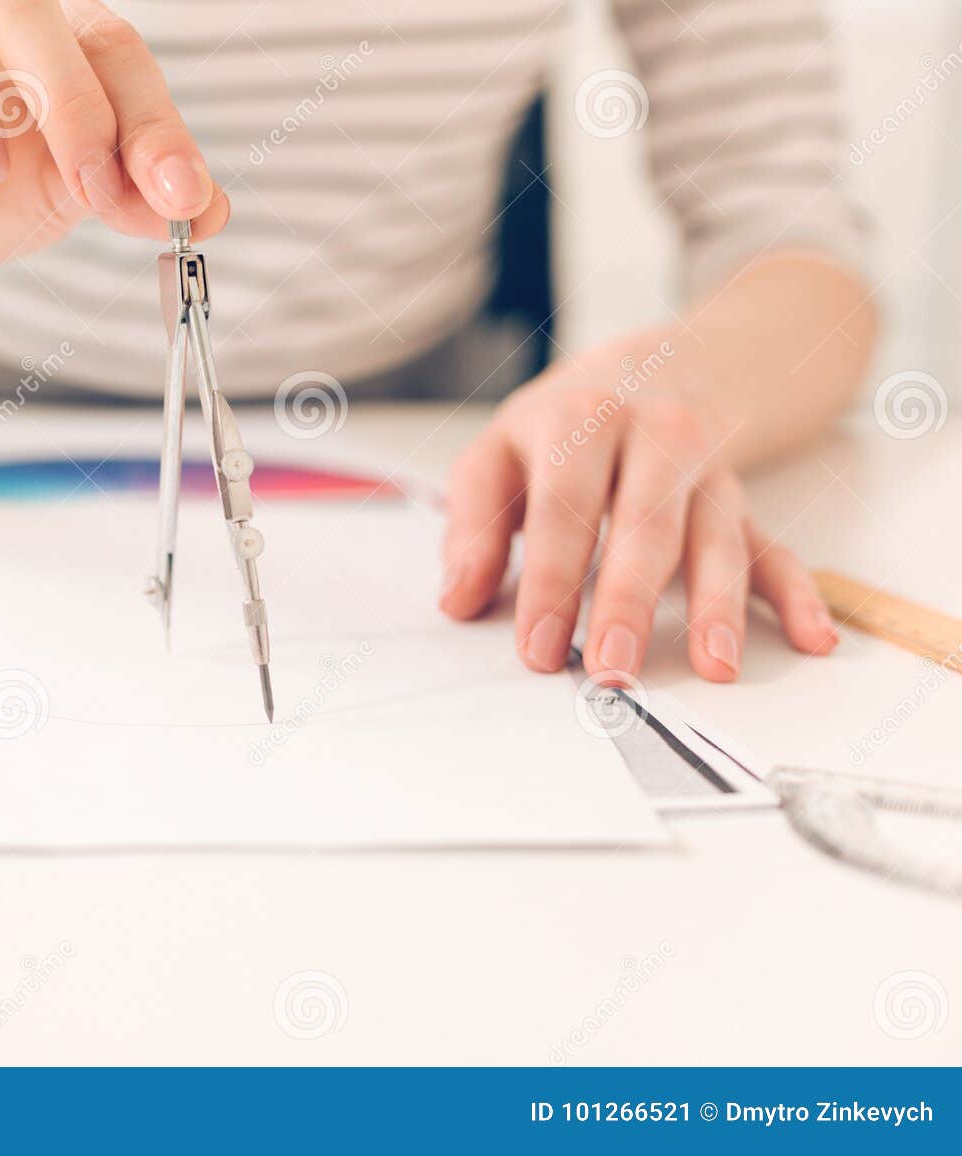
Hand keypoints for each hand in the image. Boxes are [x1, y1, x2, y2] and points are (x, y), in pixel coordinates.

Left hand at [438, 338, 840, 682]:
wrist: (647, 370)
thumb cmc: (558, 430)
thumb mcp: (496, 455)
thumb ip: (472, 525)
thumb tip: (458, 599)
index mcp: (579, 424)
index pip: (561, 511)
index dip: (548, 582)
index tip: (538, 648)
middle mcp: (652, 437)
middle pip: (643, 525)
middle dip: (629, 601)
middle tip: (613, 668)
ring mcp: (704, 470)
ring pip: (716, 538)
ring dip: (718, 606)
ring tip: (715, 667)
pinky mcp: (739, 501)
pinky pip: (774, 547)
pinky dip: (798, 594)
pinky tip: (814, 637)